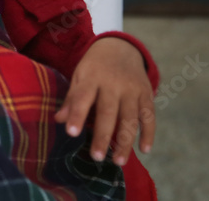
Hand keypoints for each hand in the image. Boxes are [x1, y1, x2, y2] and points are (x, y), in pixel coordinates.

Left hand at [54, 37, 155, 165]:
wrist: (120, 47)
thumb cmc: (94, 67)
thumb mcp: (79, 75)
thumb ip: (72, 98)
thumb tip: (59, 120)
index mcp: (91, 77)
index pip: (82, 97)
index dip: (77, 115)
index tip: (72, 133)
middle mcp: (113, 83)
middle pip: (108, 112)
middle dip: (102, 135)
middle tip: (96, 157)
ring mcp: (132, 89)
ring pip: (130, 118)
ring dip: (125, 141)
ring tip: (118, 161)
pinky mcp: (146, 94)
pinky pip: (149, 116)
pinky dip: (148, 133)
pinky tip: (144, 150)